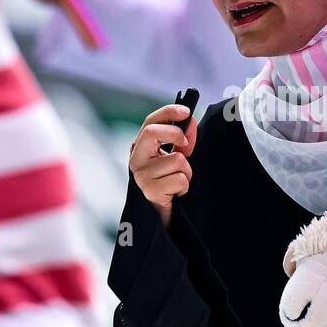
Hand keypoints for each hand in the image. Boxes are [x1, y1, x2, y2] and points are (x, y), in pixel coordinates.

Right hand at [130, 104, 196, 227]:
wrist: (162, 215)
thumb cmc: (169, 183)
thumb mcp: (176, 157)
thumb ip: (183, 139)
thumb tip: (191, 122)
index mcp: (140, 148)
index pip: (150, 121)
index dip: (168, 112)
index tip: (186, 111)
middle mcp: (135, 160)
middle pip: (152, 132)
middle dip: (175, 135)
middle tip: (185, 146)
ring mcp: (141, 176)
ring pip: (176, 159)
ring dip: (186, 171)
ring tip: (178, 181)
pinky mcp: (150, 191)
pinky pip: (179, 179)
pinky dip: (184, 185)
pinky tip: (176, 192)